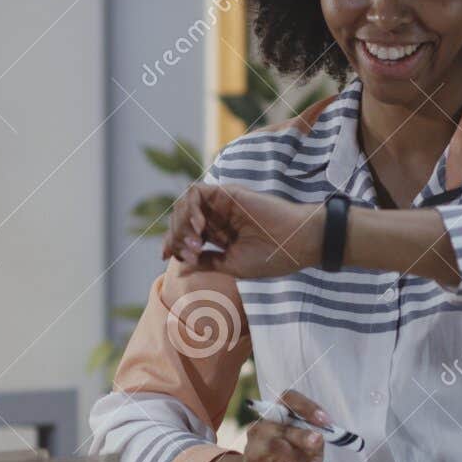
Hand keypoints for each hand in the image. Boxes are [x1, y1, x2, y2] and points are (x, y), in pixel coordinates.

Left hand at [161, 183, 322, 278]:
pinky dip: (191, 207)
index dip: (171, 242)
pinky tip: (200, 226)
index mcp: (218, 234)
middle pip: (180, 219)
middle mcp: (217, 217)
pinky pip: (196, 192)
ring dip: (182, 223)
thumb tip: (179, 269)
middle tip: (191, 252)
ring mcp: (221, 204)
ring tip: (196, 242)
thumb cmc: (270, 257)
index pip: (184, 233)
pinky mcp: (227, 192)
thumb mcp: (230, 265)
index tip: (165, 256)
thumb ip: (205, 262)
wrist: (296, 243)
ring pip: (185, 204)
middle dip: (176, 236)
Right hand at [193, 390, 329, 461]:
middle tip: (318, 442)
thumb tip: (318, 438)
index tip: (326, 420)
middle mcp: (259, 432)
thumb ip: (313, 444)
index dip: (307, 406)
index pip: (288, 399)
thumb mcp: (306, 452)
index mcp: (276, 418)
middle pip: (277, 427)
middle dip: (300, 435)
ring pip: (273, 451)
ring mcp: (251, 455)